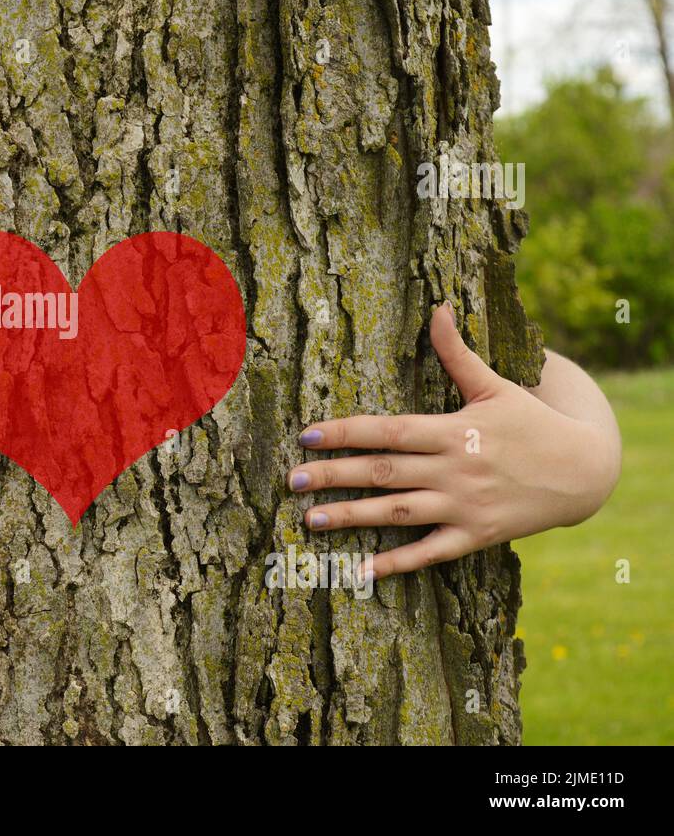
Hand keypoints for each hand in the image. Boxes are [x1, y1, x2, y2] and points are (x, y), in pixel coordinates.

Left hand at [288, 303, 621, 581]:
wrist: (585, 470)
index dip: (346, 432)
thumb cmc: (532, 422)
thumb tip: (437, 308)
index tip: (307, 435)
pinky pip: (430, 552)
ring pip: (398, 513)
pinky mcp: (477, 535)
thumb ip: (457, 353)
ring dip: (353, 517)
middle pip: (384, 472)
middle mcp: (454, 470)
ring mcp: (464, 506)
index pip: (388, 430)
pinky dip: (397, 563)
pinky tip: (361, 571)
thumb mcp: (496, 385)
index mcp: (453, 430)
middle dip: (335, 475)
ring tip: (310, 519)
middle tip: (292, 479)